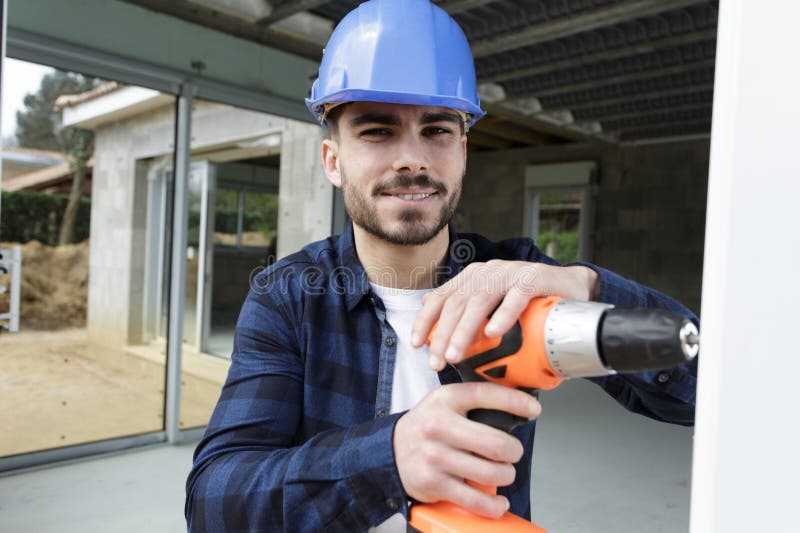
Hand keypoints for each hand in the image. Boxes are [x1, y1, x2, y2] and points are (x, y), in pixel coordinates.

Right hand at [393, 382, 540, 517]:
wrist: (389, 451)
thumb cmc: (427, 426)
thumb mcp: (445, 402)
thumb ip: (476, 401)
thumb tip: (519, 406)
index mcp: (445, 400)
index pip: (484, 395)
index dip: (515, 402)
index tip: (533, 410)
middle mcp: (438, 426)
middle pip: (496, 443)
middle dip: (514, 451)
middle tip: (513, 452)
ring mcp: (435, 457)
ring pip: (491, 473)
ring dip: (506, 475)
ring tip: (502, 472)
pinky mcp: (434, 484)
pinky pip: (476, 500)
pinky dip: (494, 506)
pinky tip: (498, 502)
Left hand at [412, 260, 598, 370]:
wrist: (574, 288)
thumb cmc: (532, 302)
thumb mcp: (495, 305)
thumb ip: (467, 309)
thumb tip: (433, 314)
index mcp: (474, 277)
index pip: (441, 297)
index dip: (425, 320)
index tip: (416, 344)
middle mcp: (489, 271)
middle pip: (457, 303)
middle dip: (442, 334)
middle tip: (438, 361)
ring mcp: (511, 272)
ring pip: (481, 300)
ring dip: (465, 330)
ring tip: (456, 354)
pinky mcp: (535, 277)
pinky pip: (517, 296)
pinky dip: (504, 314)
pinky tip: (495, 332)